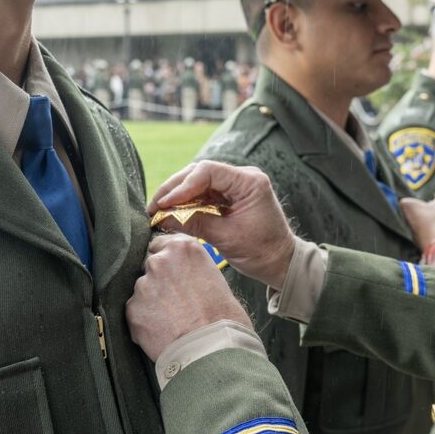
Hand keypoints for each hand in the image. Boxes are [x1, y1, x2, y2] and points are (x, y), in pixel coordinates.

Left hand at [126, 233, 252, 361]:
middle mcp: (159, 261)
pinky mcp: (132, 309)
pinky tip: (163, 332)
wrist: (213, 347)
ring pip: (142, 291)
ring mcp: (143, 285)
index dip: (166, 261)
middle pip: (150, 267)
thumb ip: (191, 270)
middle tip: (175, 302)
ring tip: (171, 321)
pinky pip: (136, 312)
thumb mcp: (213, 278)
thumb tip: (182, 278)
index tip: (171, 273)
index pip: (160, 244)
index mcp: (183, 248)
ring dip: (151, 303)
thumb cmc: (223, 316)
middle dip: (158, 282)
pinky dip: (145, 322)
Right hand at [147, 161, 295, 287]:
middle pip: (199, 173)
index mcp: (249, 182)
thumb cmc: (261, 252)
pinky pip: (202, 193)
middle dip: (175, 189)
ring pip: (198, 182)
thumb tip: (162, 217)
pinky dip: (186, 202)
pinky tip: (171, 212)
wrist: (280, 262)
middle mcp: (243, 177)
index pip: (208, 171)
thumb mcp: (226, 238)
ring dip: (177, 195)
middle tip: (154, 207)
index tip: (165, 203)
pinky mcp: (229, 196)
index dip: (183, 186)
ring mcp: (235, 185)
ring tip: (158, 210)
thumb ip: (194, 223)